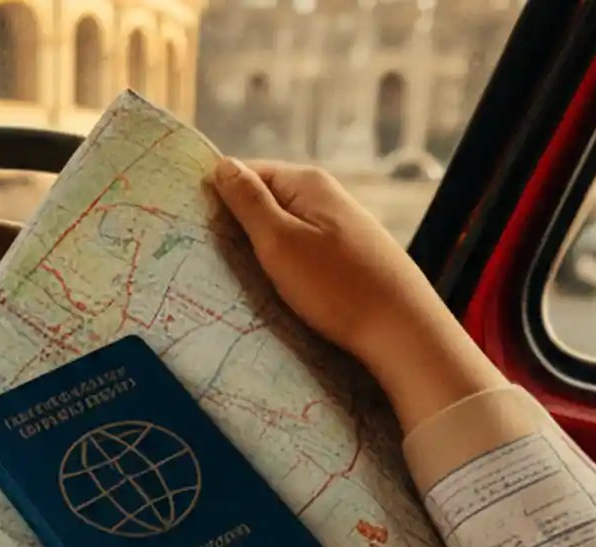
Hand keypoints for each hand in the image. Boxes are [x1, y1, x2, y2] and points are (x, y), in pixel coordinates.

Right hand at [211, 158, 505, 432]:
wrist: (402, 331)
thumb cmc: (336, 286)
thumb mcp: (279, 242)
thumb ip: (248, 202)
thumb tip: (221, 166)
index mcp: (307, 182)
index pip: (245, 172)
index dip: (218, 197)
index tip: (194, 227)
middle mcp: (325, 195)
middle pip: (264, 199)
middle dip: (238, 224)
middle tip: (211, 257)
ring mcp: (339, 225)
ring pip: (282, 227)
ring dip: (259, 248)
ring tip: (241, 276)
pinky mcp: (347, 254)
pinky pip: (301, 248)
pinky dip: (283, 263)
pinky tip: (278, 287)